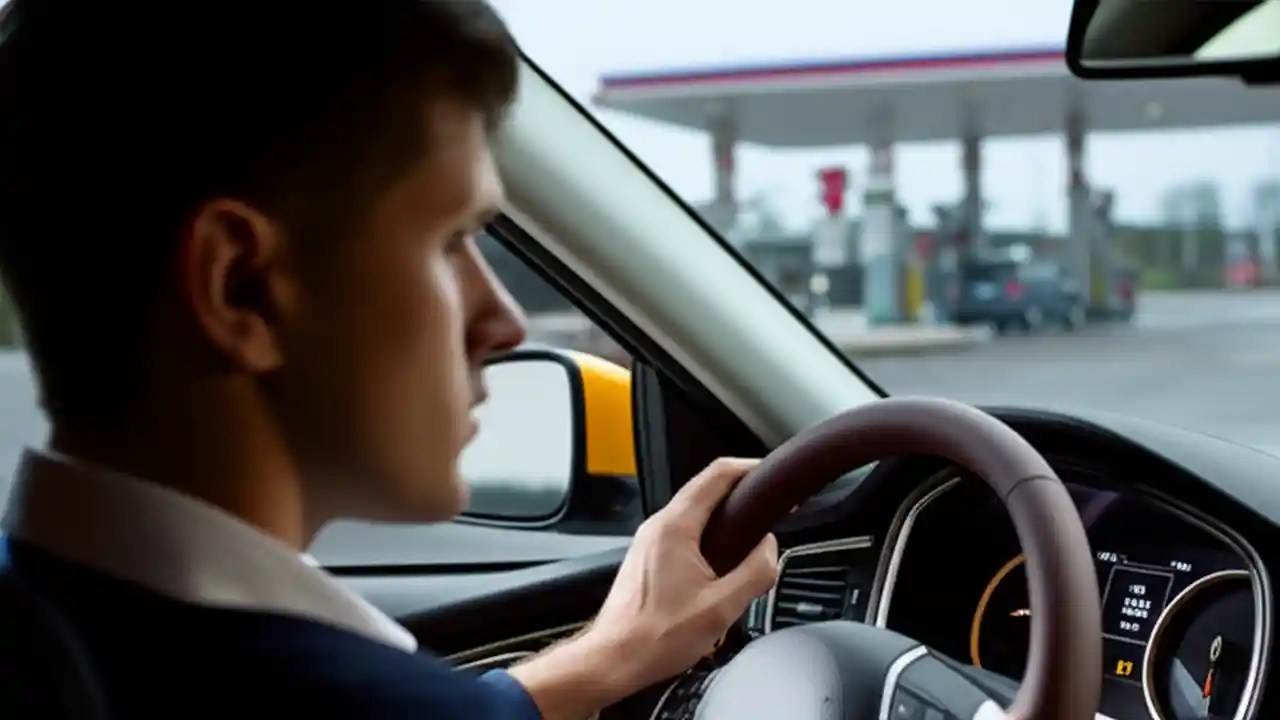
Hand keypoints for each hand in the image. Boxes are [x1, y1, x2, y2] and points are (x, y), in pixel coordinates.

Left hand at [587, 457, 778, 688]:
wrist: (614, 659)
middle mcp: (657, 527)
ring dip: (723, 517)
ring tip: (750, 533)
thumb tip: (770, 550)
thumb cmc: (656, 638)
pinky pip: (682, 533)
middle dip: (739, 493)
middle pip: (704, 490)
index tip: (770, 476)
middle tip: (768, 506)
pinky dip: (706, 536)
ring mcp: (648, 541)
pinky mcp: (646, 558)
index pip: (716, 476)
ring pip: (692, 513)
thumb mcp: (721, 608)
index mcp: (675, 528)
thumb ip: (755, 572)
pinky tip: (721, 560)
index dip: (749, 468)